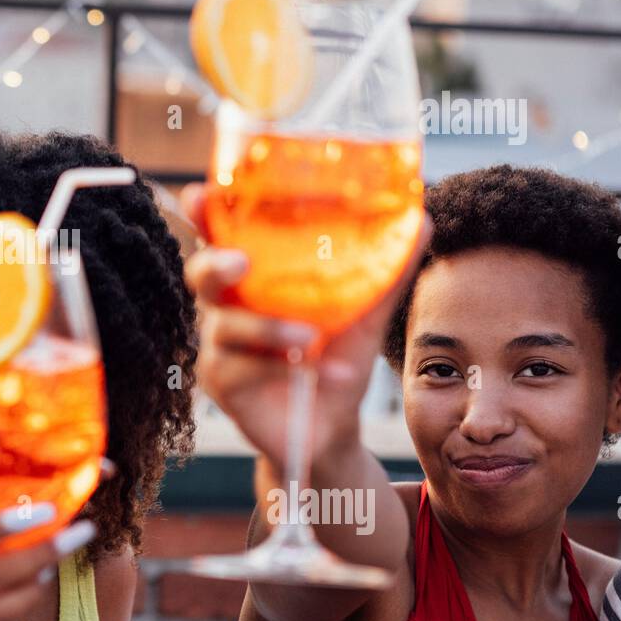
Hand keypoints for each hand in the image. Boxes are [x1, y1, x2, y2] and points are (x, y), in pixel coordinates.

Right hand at [181, 182, 431, 471]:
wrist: (332, 426)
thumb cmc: (337, 359)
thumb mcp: (366, 314)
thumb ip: (386, 271)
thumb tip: (422, 220)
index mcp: (254, 277)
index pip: (220, 236)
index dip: (203, 214)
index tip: (198, 194)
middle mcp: (227, 305)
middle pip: (201, 274)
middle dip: (215, 263)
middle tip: (242, 262)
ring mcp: (219, 345)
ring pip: (225, 326)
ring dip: (268, 328)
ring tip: (311, 338)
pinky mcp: (221, 383)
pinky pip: (240, 368)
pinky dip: (282, 369)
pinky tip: (324, 373)